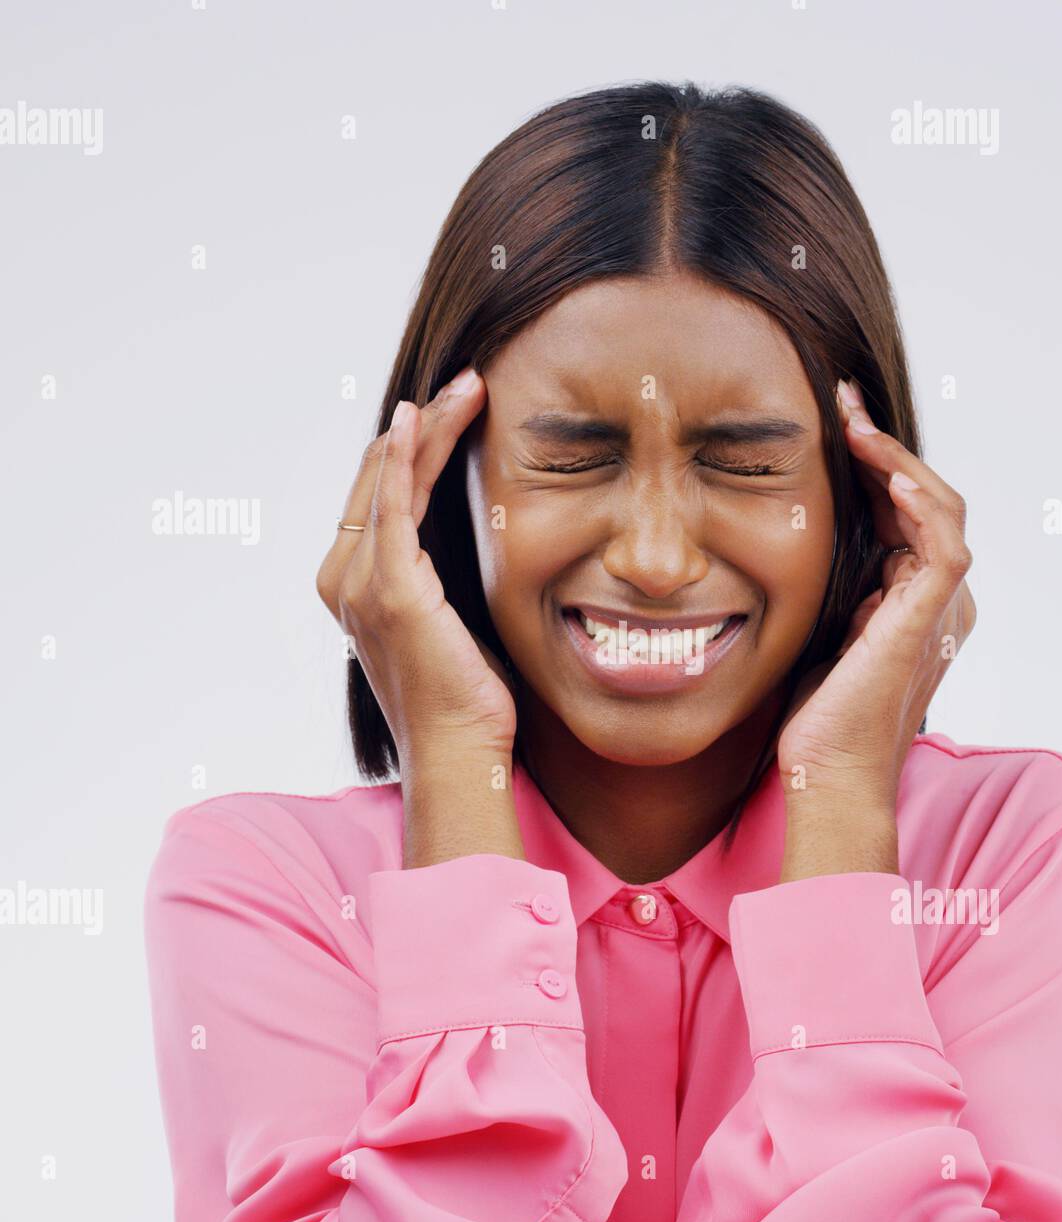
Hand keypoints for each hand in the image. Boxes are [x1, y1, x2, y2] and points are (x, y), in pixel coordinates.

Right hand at [315, 367, 517, 771]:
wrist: (460, 753)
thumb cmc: (464, 698)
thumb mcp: (451, 621)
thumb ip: (442, 575)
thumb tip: (472, 538)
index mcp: (354, 583)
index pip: (382, 492)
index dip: (416, 445)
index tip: (459, 409)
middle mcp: (344, 578)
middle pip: (380, 476)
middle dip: (425, 425)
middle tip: (470, 382)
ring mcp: (360, 585)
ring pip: (389, 480)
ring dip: (428, 428)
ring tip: (468, 388)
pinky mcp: (390, 591)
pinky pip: (393, 508)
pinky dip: (404, 460)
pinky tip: (419, 421)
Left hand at [777, 378, 975, 812]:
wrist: (827, 770)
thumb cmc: (818, 713)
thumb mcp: (822, 625)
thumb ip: (837, 581)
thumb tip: (810, 531)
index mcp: (916, 598)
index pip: (906, 510)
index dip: (875, 462)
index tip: (834, 422)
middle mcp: (939, 598)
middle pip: (926, 498)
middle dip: (884, 445)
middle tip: (842, 400)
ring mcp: (941, 607)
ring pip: (940, 507)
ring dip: (897, 458)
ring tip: (854, 421)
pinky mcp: (931, 618)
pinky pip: (945, 543)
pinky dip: (921, 502)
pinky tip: (886, 470)